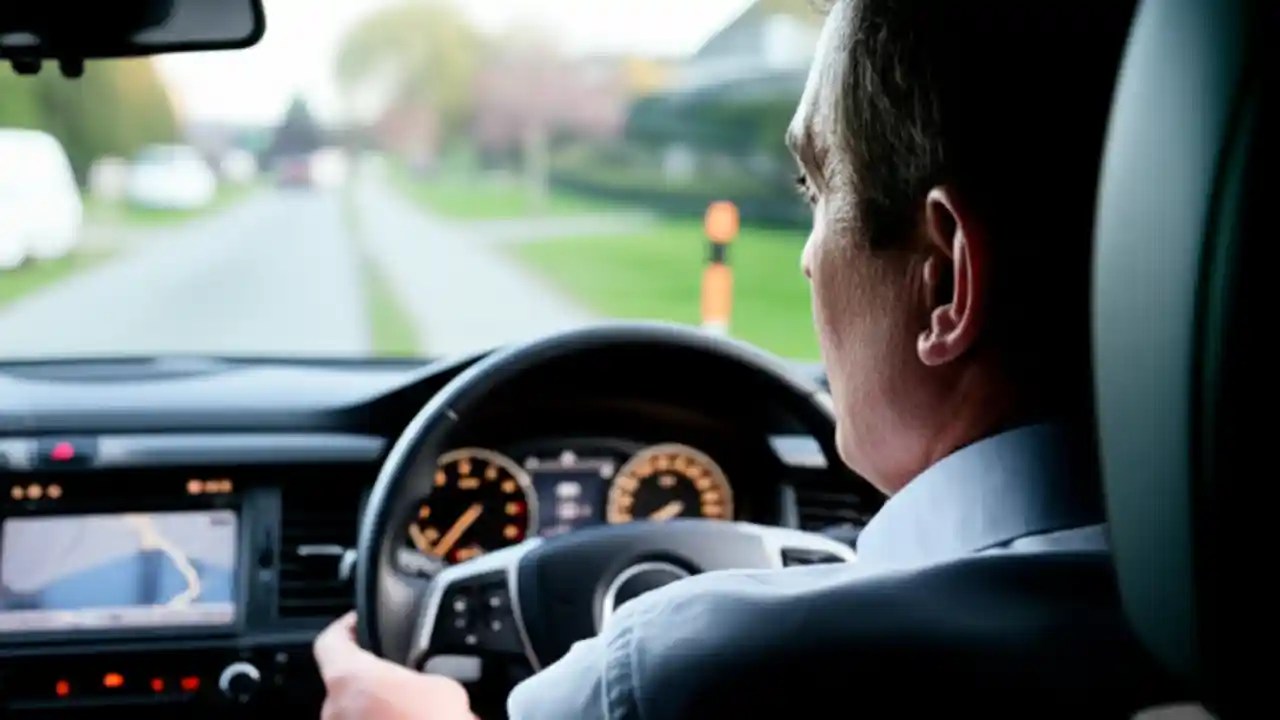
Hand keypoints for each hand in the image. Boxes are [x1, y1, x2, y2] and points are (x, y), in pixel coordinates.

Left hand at [313, 611, 476, 719]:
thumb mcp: (443, 686)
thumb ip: (419, 675)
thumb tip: (422, 681)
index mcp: (351, 679)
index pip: (330, 641)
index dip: (344, 628)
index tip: (356, 624)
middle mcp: (333, 711)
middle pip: (343, 684)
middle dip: (369, 682)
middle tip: (399, 683)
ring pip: (351, 715)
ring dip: (371, 713)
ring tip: (406, 715)